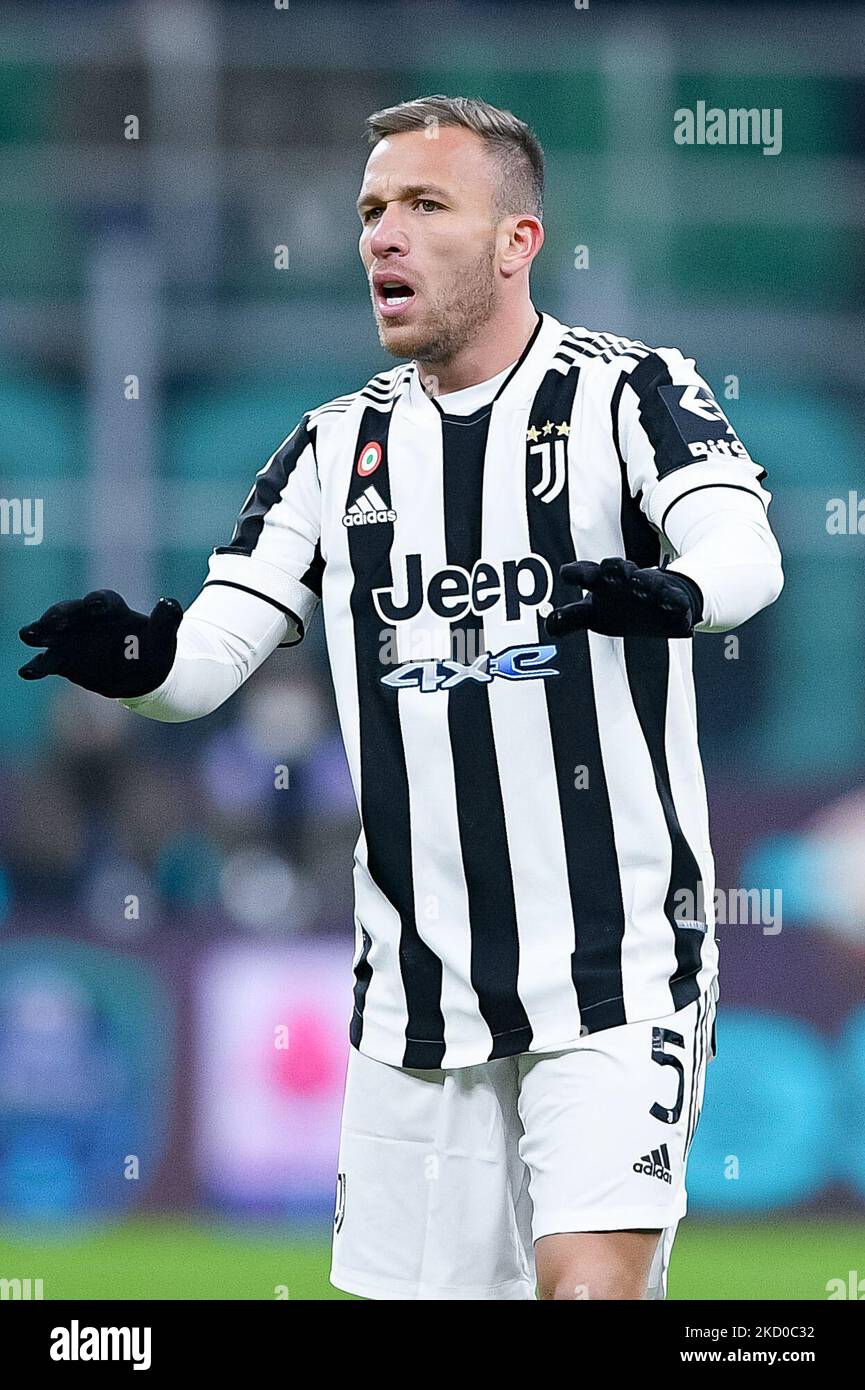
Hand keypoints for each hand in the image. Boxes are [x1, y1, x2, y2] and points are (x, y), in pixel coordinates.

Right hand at [18, 589, 182, 696]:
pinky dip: (36, 666)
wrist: (142, 673)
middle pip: (69, 612)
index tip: (95, 605)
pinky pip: (47, 662)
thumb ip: (166, 621)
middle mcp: (87, 620)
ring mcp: (72, 640)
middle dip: (60, 614)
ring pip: (51, 633)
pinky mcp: (64, 660)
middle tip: (52, 620)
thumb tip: (170, 603)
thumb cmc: (153, 649)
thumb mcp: (164, 637)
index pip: (102, 601)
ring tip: (29, 635)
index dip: (98, 601)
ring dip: (40, 632)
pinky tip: (26, 671)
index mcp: (112, 610)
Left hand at [544, 557, 702, 638]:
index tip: (566, 575)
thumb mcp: (591, 615)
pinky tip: (670, 605)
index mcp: (601, 583)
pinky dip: (673, 601)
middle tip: (603, 576)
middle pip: (615, 569)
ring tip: (638, 585)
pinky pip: (674, 598)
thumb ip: (568, 620)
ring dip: (642, 582)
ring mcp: (649, 587)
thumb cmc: (619, 606)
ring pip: (646, 581)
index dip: (576, 573)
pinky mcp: (672, 599)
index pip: (585, 572)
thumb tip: (550, 626)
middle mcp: (624, 581)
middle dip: (611, 570)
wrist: (660, 601)